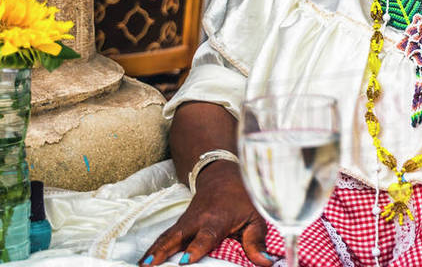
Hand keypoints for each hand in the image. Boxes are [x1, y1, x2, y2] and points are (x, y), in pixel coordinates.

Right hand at [141, 162, 271, 265]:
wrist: (224, 176)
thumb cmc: (243, 198)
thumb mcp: (256, 217)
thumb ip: (257, 241)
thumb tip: (265, 263)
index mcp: (217, 220)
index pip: (205, 236)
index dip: (196, 248)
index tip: (186, 260)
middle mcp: (197, 220)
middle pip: (177, 237)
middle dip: (163, 251)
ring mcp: (185, 221)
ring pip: (166, 237)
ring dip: (153, 252)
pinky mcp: (179, 225)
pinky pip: (164, 237)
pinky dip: (153, 248)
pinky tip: (143, 261)